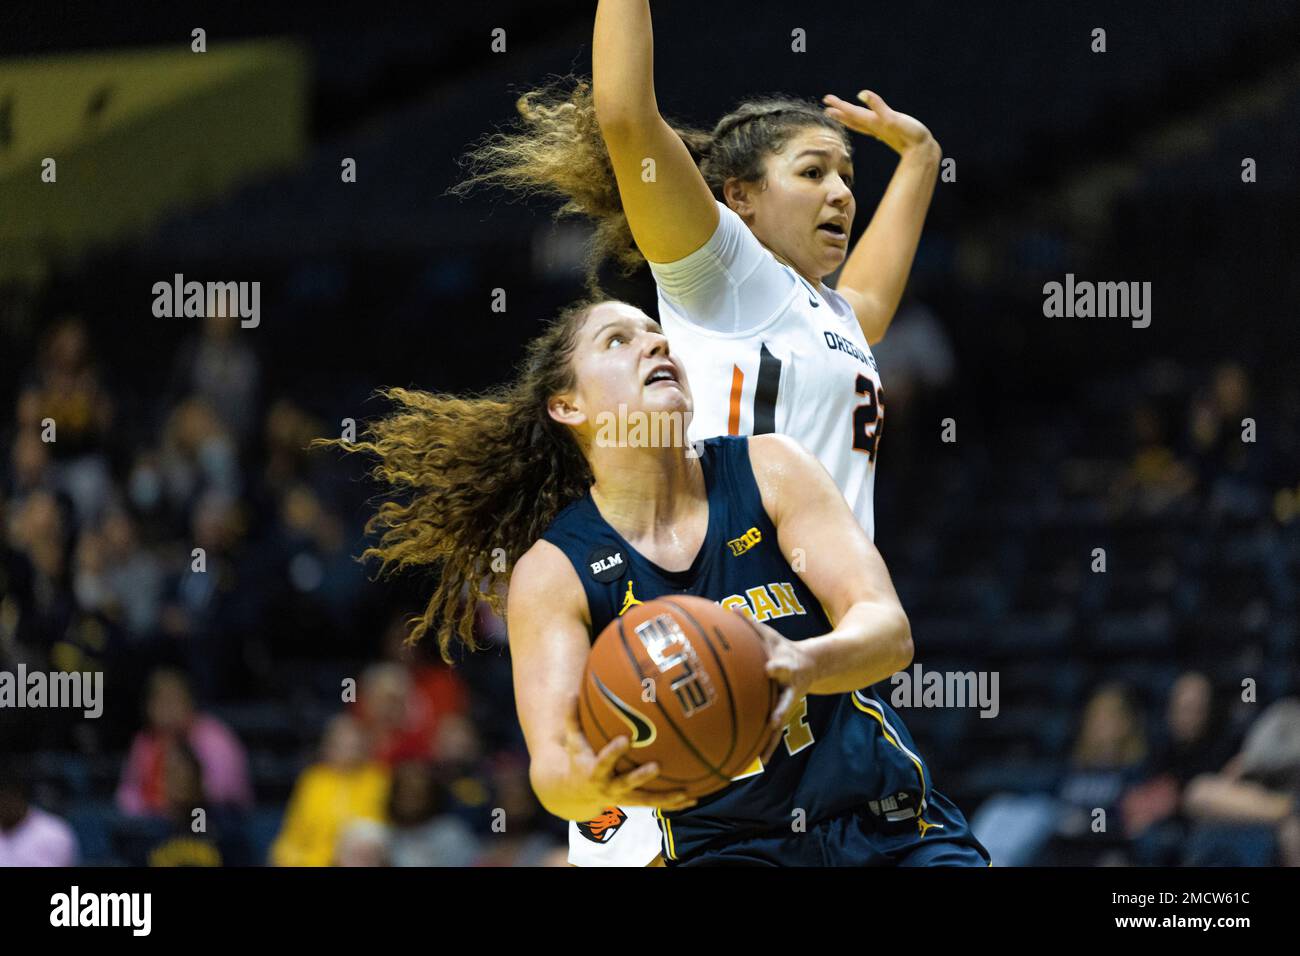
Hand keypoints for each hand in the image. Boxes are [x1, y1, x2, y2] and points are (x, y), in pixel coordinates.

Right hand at [561, 694, 697, 816]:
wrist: (576, 793)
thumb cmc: (578, 757)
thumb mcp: (573, 740)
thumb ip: (573, 717)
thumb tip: (573, 691)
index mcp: (595, 771)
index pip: (604, 761)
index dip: (614, 752)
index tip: (625, 740)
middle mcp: (610, 787)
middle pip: (626, 784)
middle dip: (640, 777)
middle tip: (656, 767)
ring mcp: (624, 797)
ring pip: (646, 799)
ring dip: (665, 798)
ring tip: (685, 792)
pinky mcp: (635, 802)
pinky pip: (656, 803)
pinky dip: (674, 803)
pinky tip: (694, 797)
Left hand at [752, 621, 818, 762]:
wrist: (814, 665)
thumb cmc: (783, 648)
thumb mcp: (770, 635)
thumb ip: (750, 623)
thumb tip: (729, 606)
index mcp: (785, 666)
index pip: (781, 666)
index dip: (777, 667)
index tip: (769, 668)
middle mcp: (790, 687)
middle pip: (786, 699)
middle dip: (781, 710)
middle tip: (774, 721)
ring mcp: (789, 703)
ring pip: (782, 723)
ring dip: (773, 739)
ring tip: (762, 757)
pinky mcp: (785, 713)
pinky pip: (775, 733)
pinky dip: (767, 746)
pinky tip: (757, 762)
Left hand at [822, 90, 935, 157]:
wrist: (922, 152)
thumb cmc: (910, 135)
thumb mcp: (893, 118)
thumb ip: (878, 106)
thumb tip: (861, 94)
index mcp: (874, 122)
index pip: (852, 112)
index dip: (839, 105)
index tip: (826, 99)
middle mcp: (875, 127)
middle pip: (852, 119)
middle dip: (839, 111)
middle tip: (827, 105)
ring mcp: (881, 130)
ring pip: (860, 123)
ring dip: (848, 118)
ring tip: (839, 114)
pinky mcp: (889, 132)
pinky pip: (871, 126)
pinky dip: (864, 122)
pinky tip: (866, 122)